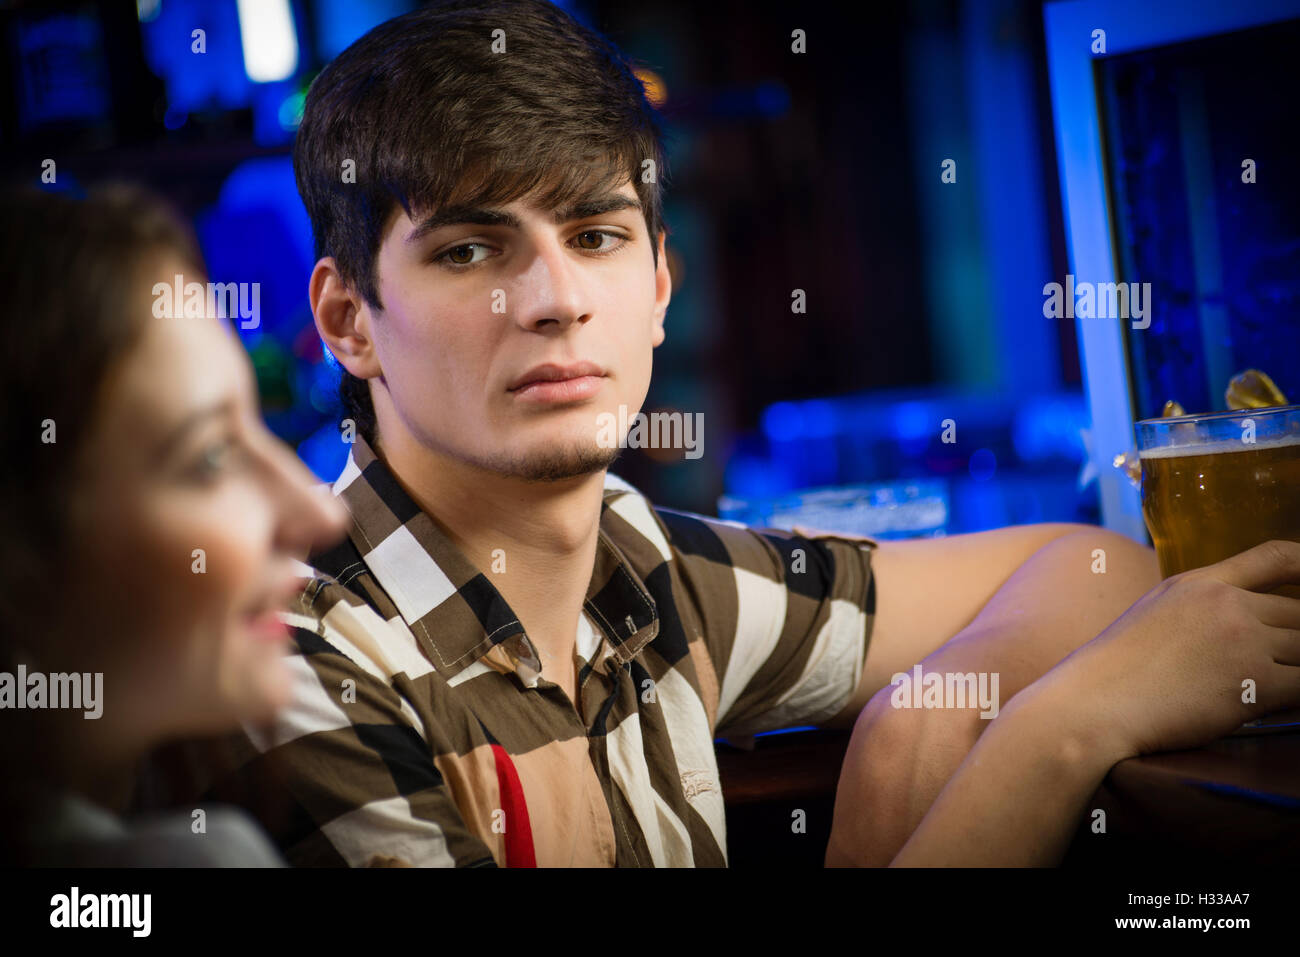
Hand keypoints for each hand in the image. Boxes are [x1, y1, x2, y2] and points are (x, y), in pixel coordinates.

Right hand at [1036, 539, 1299, 759]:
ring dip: (1296, 669)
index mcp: (1200, 583)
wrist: (1094, 703)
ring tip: (1274, 686)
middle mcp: (1227, 605)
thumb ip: (1197, 607)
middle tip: (1280, 662)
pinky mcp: (1255, 684)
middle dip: (1298, 640)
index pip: (1277, 557)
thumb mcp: (1153, 613)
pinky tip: (1278, 705)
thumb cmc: (1114, 670)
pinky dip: (1298, 697)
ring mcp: (1243, 642)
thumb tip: (1234, 622)